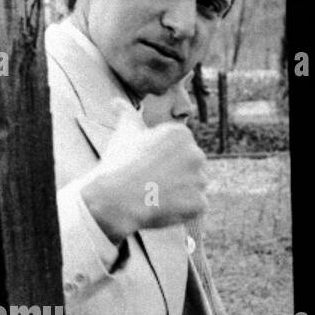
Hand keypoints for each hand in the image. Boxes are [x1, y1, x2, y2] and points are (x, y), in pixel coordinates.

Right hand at [80, 100, 207, 241]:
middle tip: (151, 182)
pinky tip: (163, 207)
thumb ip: (126, 114)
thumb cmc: (118, 163)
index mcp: (181, 134)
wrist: (115, 197)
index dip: (162, 162)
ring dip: (179, 194)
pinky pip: (195, 208)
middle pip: (190, 169)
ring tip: (156, 194)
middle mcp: (196, 154)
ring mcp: (200, 180)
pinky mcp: (200, 203)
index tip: (147, 167)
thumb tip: (115, 103)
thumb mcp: (123, 133)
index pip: (179, 151)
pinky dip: (182, 211)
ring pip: (193, 188)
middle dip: (174, 177)